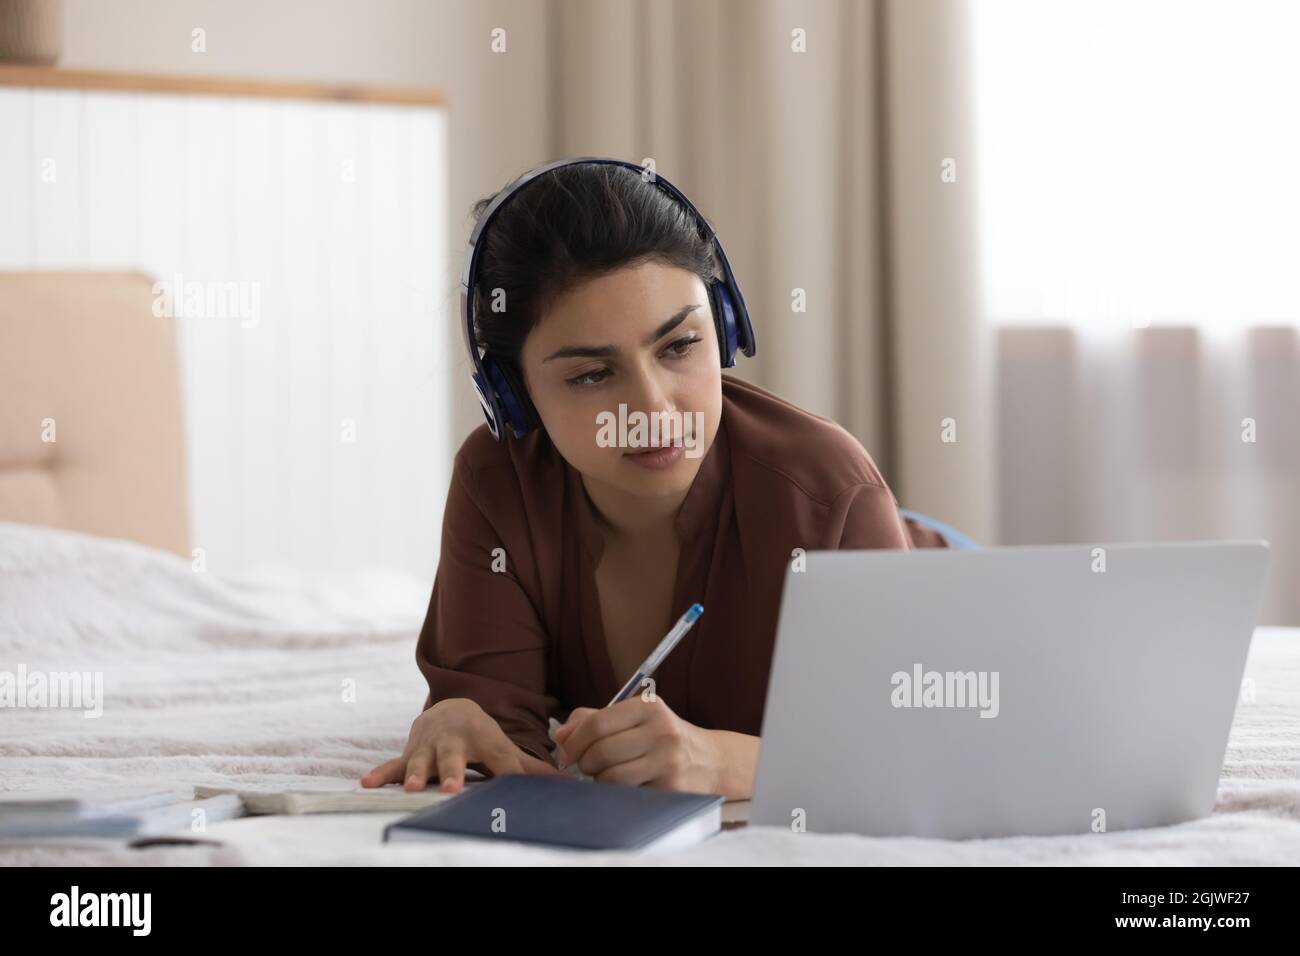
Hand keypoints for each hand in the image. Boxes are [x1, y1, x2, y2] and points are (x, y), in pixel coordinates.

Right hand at [360, 697, 560, 794]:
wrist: (450, 708)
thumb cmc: (482, 736)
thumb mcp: (504, 746)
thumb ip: (529, 767)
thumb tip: (565, 782)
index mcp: (483, 738)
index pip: (499, 759)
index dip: (506, 770)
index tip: (511, 784)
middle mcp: (454, 741)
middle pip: (454, 759)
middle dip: (453, 773)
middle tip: (453, 790)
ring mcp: (428, 748)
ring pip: (421, 762)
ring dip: (417, 775)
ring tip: (414, 789)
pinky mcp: (408, 755)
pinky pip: (392, 766)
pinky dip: (381, 775)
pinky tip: (366, 785)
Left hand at [551, 695, 722, 793]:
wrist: (710, 761)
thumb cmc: (661, 738)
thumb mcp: (634, 718)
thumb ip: (592, 720)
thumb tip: (559, 737)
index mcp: (649, 707)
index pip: (597, 724)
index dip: (573, 743)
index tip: (565, 754)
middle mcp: (662, 731)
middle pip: (601, 752)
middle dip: (584, 764)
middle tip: (585, 768)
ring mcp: (669, 761)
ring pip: (612, 778)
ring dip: (600, 781)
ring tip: (606, 776)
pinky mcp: (672, 789)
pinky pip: (628, 796)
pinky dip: (618, 795)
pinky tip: (625, 788)